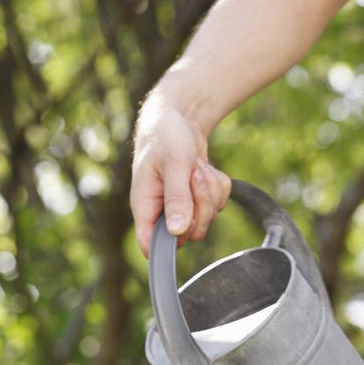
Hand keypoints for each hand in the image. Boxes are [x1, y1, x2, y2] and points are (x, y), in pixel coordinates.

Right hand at [130, 95, 230, 256]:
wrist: (178, 116)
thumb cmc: (166, 135)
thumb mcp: (173, 163)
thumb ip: (176, 198)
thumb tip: (177, 230)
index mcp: (145, 207)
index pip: (149, 246)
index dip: (167, 248)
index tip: (184, 226)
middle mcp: (162, 212)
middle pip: (189, 234)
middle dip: (200, 205)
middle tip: (194, 176)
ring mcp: (182, 208)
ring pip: (206, 219)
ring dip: (209, 190)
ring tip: (195, 166)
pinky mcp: (198, 201)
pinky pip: (219, 205)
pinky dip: (218, 185)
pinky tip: (202, 167)